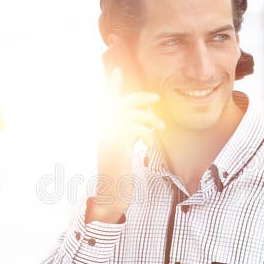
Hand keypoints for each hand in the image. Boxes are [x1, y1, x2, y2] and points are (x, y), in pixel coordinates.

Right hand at [89, 67, 163, 222]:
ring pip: (132, 115)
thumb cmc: (119, 171)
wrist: (111, 192)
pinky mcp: (118, 145)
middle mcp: (103, 129)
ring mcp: (109, 137)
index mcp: (104, 128)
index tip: (115, 70)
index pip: (106, 101)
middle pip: (122, 103)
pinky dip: (147, 135)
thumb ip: (130, 132)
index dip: (111, 86)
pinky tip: (149, 145)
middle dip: (141, 98)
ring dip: (150, 120)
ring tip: (160, 129)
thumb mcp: (124, 148)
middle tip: (157, 99)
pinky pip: (136, 130)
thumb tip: (146, 119)